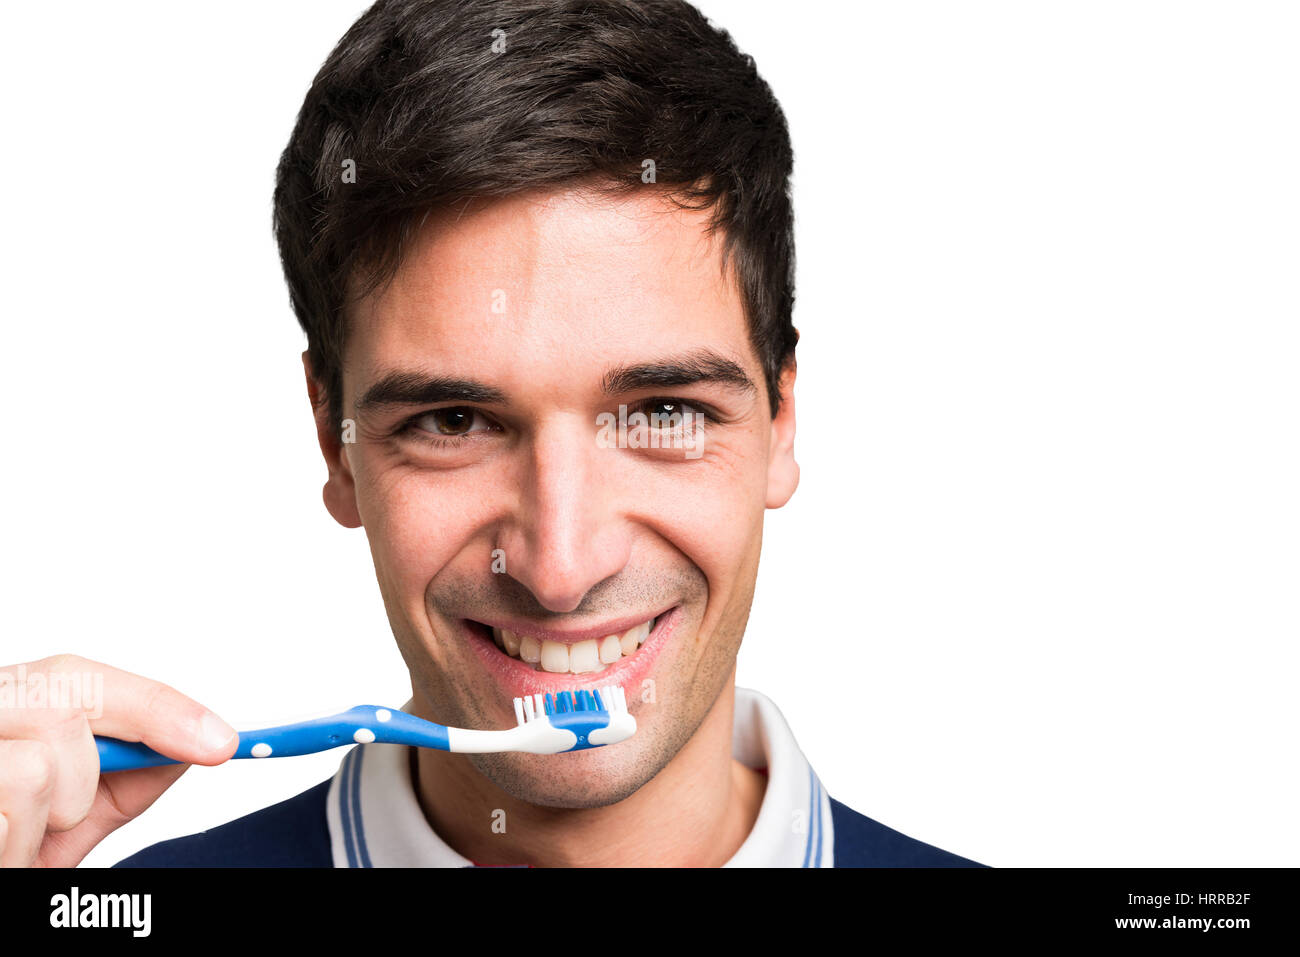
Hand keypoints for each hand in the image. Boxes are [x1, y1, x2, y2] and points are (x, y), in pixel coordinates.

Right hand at [0, 654, 236, 866]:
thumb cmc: (14, 841)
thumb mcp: (75, 808)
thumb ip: (130, 769)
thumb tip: (202, 738)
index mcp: (6, 701)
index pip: (81, 678)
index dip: (159, 707)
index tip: (220, 742)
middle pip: (65, 702)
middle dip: (87, 771)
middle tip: (65, 815)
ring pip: (40, 767)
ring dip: (48, 820)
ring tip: (18, 836)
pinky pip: (9, 812)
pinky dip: (16, 845)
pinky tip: (1, 845)